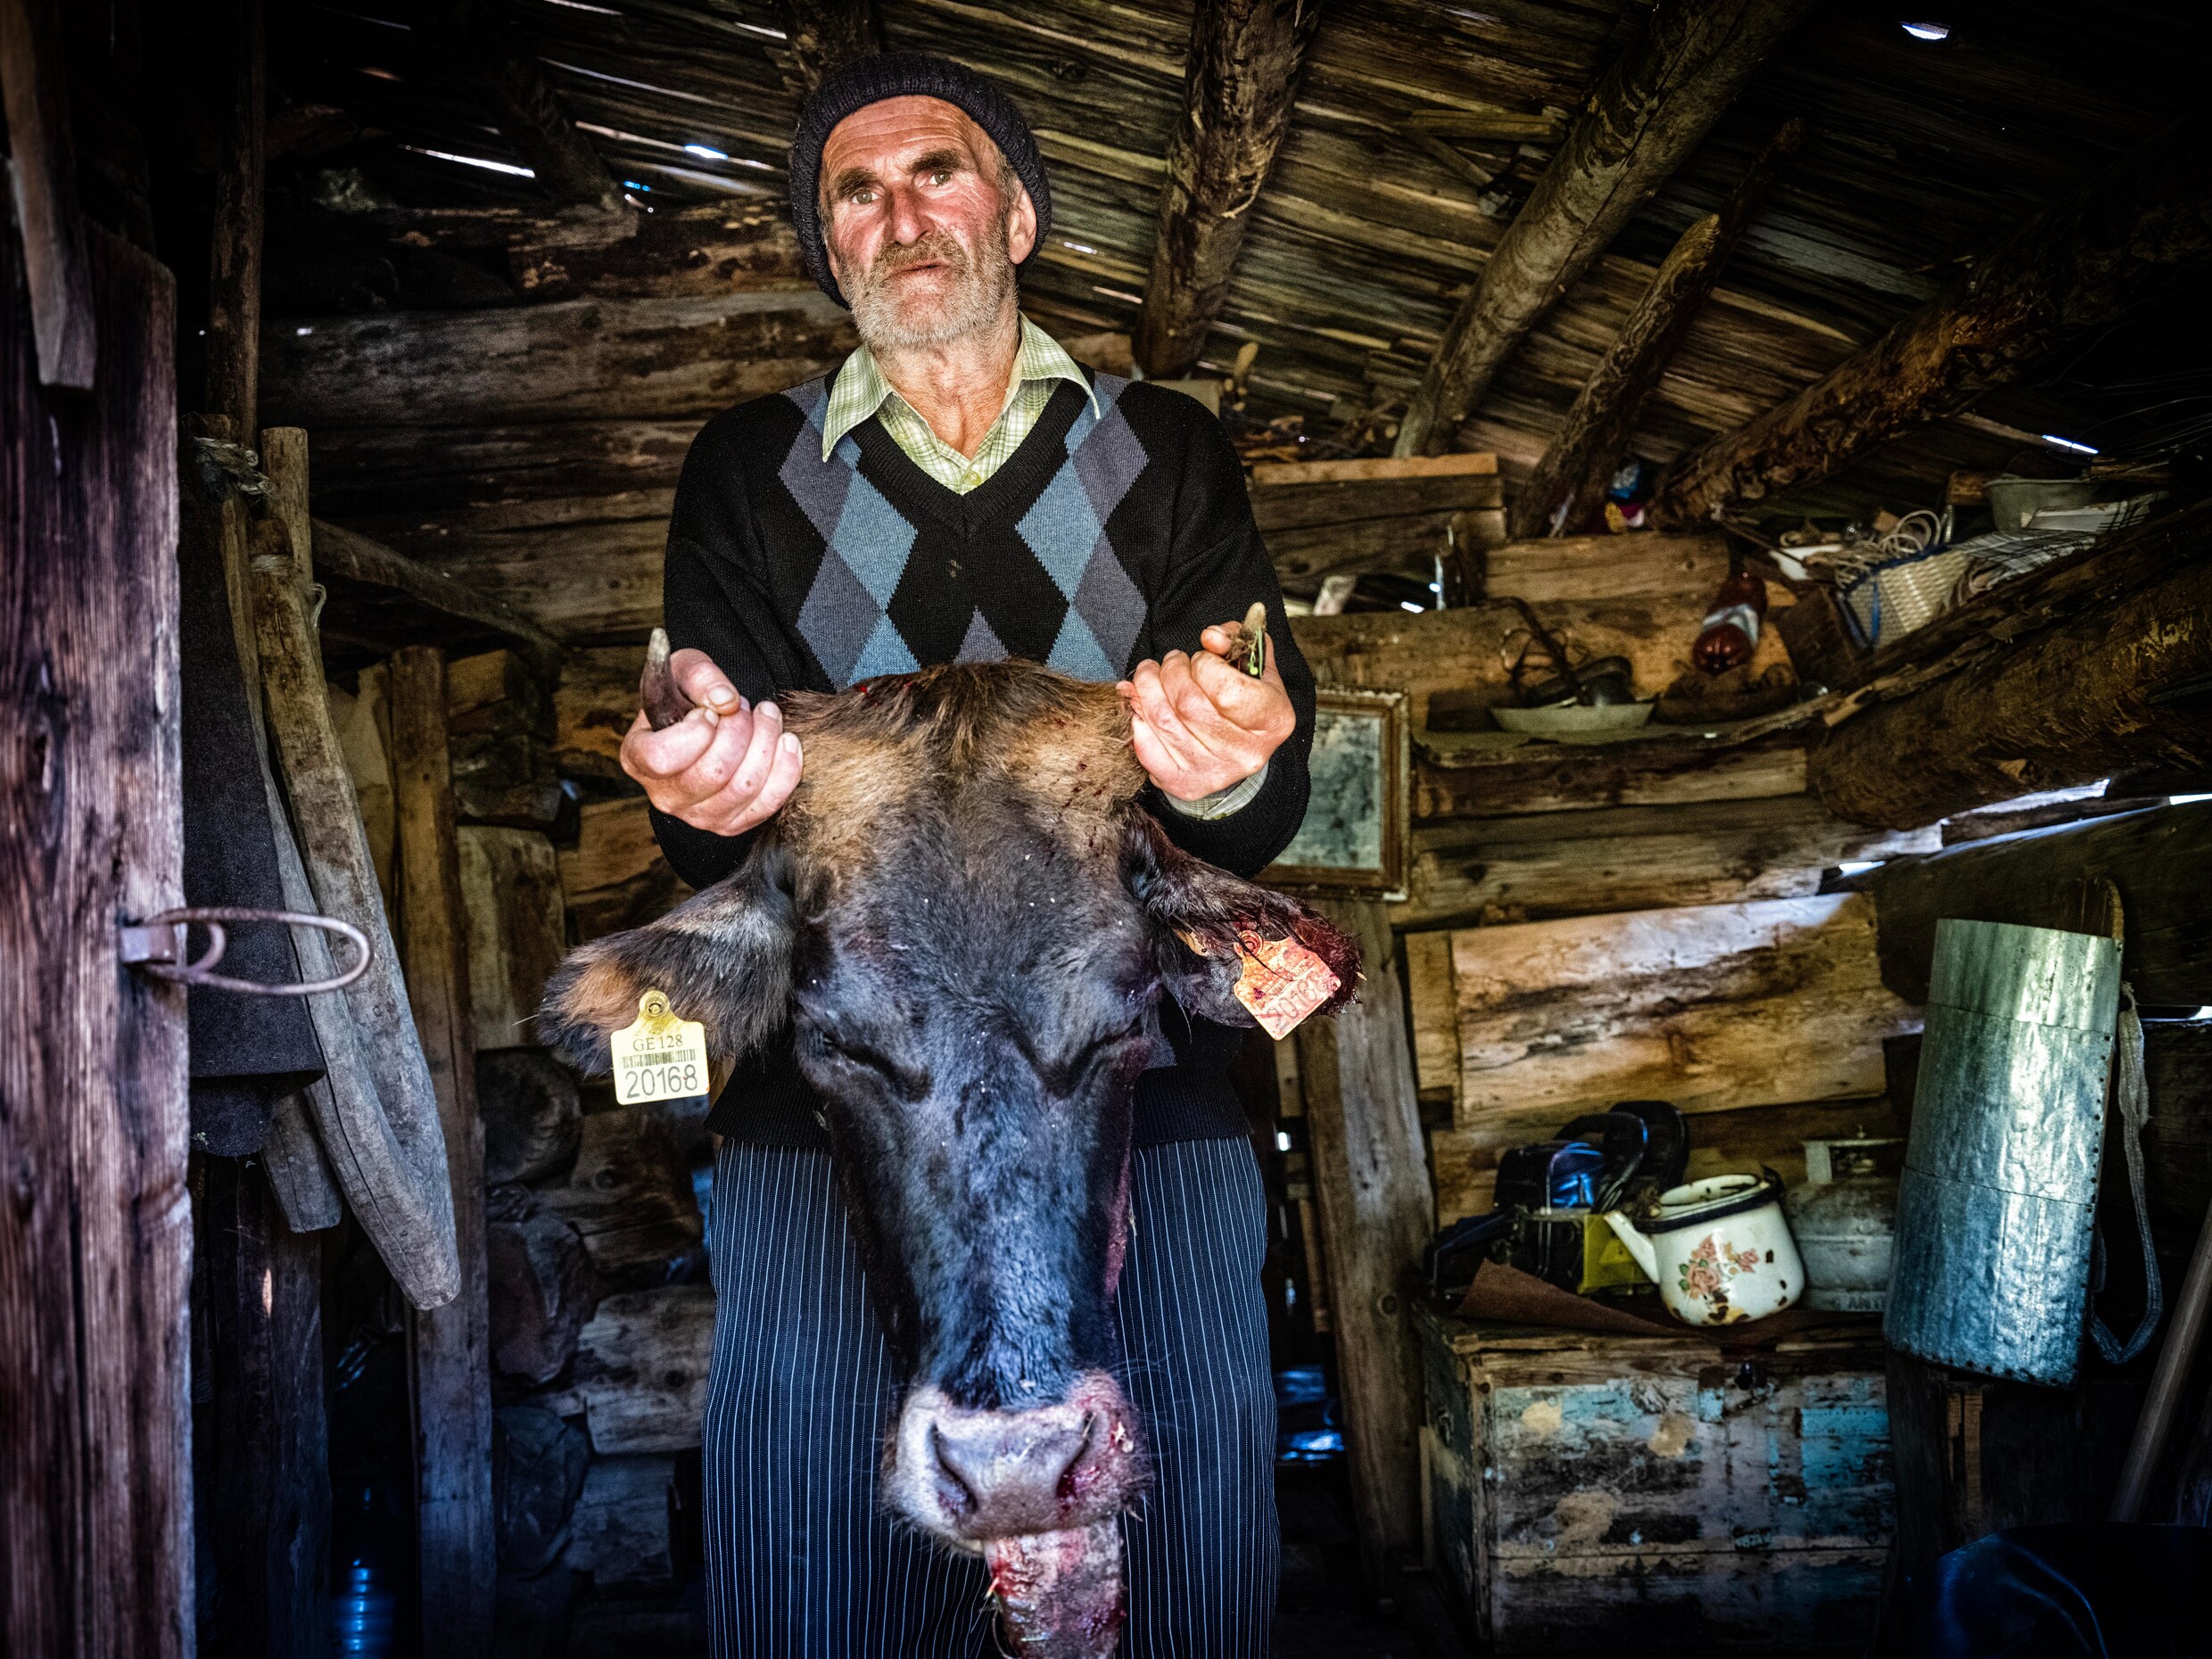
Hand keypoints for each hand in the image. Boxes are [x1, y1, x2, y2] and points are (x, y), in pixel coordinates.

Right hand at [618, 648, 802, 836]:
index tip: (709, 711)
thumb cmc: (688, 696)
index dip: (695, 732)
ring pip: (743, 787)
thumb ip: (700, 676)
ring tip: (766, 716)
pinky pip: (768, 803)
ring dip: (765, 743)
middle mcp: (664, 795)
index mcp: (638, 758)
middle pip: (712, 773)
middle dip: (739, 730)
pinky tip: (787, 741)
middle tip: (743, 706)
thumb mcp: (684, 670)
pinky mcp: (732, 823)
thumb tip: (725, 700)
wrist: (711, 720)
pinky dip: (786, 769)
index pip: (662, 758)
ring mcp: (698, 816)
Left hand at [1118, 623, 1294, 800]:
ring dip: (1147, 687)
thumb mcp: (1252, 665)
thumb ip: (1235, 639)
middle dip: (1171, 671)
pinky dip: (1138, 720)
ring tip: (1150, 674)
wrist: (1239, 751)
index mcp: (1274, 719)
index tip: (1202, 659)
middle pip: (1187, 703)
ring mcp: (1214, 772)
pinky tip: (1144, 707)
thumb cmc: (1245, 701)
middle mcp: (1245, 752)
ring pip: (1163, 720)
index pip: (1225, 688)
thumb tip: (1210, 637)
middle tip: (1172, 661)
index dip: (1204, 665)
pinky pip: (1146, 748)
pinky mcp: (1185, 784)